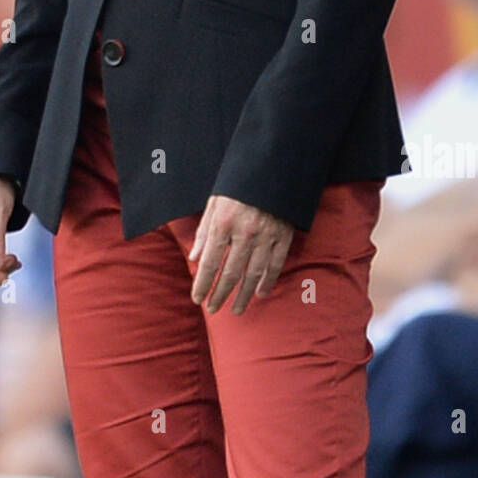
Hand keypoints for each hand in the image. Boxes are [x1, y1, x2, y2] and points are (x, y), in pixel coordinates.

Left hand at [188, 195, 293, 315]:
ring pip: (253, 274)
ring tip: (237, 310)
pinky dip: (268, 282)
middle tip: (213, 309)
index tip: (197, 298)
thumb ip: (204, 231)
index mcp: (224, 223)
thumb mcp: (215, 202)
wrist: (272, 167)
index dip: (203, 283)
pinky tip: (260, 293)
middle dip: (220, 294)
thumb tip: (194, 257)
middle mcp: (245, 233)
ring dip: (243, 295)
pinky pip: (275, 265)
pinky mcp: (283, 236)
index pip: (210, 262)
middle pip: (230, 273)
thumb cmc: (238, 185)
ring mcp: (266, 236)